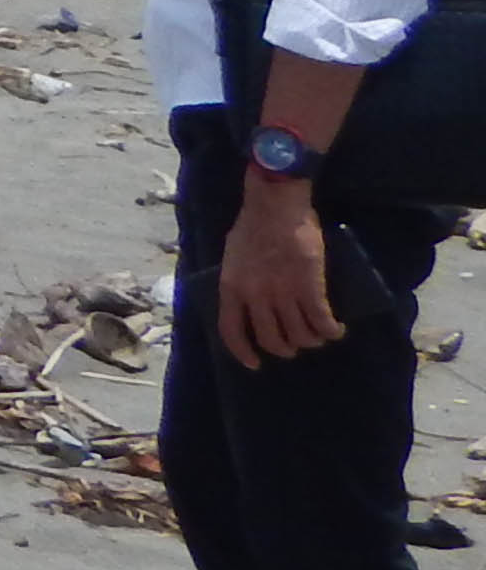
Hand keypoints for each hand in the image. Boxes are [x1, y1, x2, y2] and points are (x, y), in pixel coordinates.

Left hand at [216, 184, 346, 368]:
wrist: (275, 205)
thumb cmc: (253, 225)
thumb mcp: (232, 257)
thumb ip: (238, 280)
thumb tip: (246, 298)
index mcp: (231, 289)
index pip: (232, 332)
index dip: (243, 353)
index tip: (255, 364)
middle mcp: (255, 297)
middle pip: (271, 339)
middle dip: (285, 349)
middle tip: (294, 346)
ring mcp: (283, 293)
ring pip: (299, 335)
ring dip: (311, 340)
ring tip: (318, 336)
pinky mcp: (310, 287)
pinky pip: (321, 321)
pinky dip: (331, 330)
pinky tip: (337, 330)